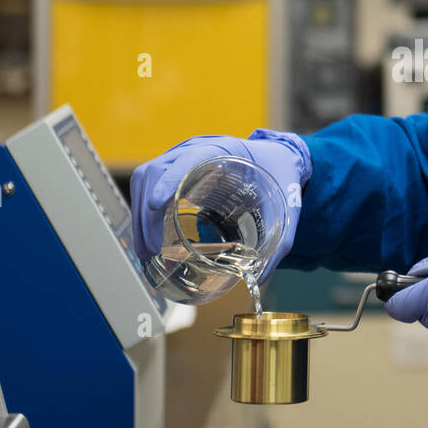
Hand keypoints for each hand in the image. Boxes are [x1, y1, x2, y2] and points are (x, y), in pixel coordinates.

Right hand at [129, 129, 311, 276]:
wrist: (276, 157)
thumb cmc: (280, 174)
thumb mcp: (287, 203)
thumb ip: (280, 240)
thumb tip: (259, 279)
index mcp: (224, 149)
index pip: (189, 157)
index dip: (169, 179)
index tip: (156, 204)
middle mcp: (196, 148)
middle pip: (157, 171)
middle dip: (147, 212)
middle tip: (153, 250)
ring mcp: (181, 157)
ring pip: (146, 180)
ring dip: (141, 216)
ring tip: (148, 252)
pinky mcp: (175, 170)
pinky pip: (149, 186)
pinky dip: (143, 212)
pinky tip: (150, 239)